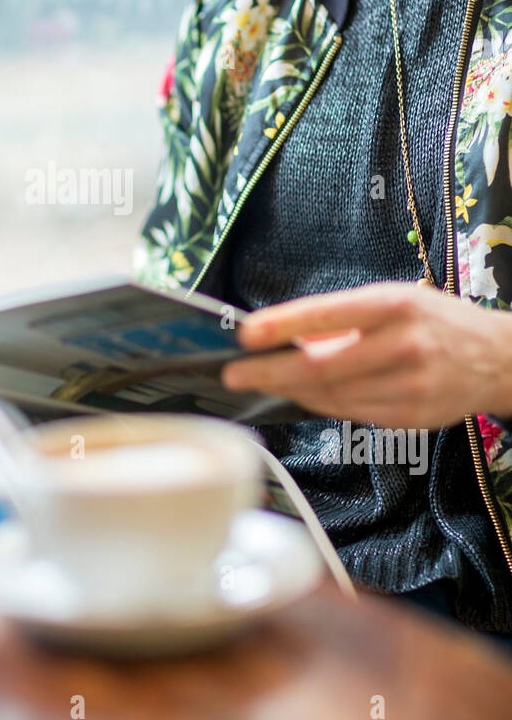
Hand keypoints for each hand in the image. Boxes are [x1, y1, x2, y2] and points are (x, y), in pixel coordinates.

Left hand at [221, 281, 511, 429]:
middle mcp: (403, 346)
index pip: (327, 315)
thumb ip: (341, 319)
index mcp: (394, 306)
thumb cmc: (435, 322)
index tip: (245, 334)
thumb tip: (282, 337)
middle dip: (268, 373)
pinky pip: (350, 414)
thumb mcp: (393, 300)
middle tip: (234, 374)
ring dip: (291, 390)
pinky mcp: (410, 419)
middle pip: (321, 369)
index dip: (281, 326)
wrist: (498, 359)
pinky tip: (307, 393)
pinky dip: (322, 404)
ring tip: (264, 379)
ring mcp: (409, 387)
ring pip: (331, 397)